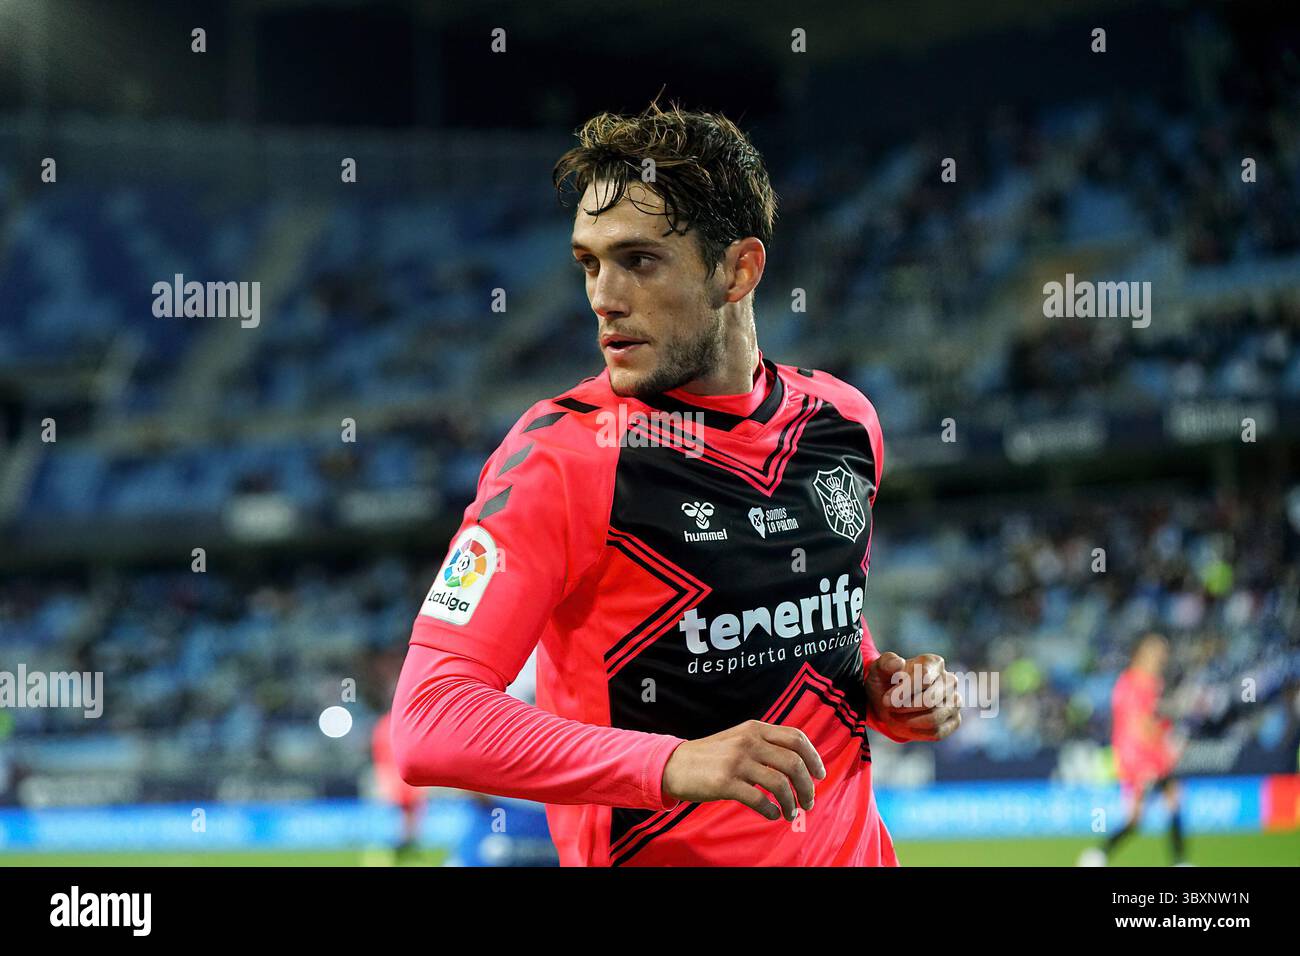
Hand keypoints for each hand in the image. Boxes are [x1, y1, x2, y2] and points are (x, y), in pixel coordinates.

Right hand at [661, 719, 825, 821]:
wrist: (675, 764)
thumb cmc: (711, 755)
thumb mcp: (738, 738)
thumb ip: (764, 743)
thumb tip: (797, 762)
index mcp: (755, 728)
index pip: (796, 737)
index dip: (813, 757)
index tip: (820, 774)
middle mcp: (748, 741)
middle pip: (793, 763)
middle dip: (807, 786)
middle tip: (809, 801)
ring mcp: (737, 761)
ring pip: (779, 783)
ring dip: (791, 802)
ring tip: (791, 813)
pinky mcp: (725, 782)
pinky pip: (759, 799)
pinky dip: (771, 810)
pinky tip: (772, 814)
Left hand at [866, 652, 961, 741]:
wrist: (890, 701)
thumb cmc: (886, 681)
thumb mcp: (879, 669)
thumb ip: (887, 663)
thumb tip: (899, 664)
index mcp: (934, 663)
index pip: (925, 678)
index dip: (904, 691)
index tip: (887, 700)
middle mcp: (950, 680)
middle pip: (929, 700)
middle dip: (904, 707)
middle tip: (889, 707)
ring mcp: (955, 701)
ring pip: (934, 718)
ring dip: (909, 720)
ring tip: (897, 715)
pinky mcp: (955, 720)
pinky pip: (938, 732)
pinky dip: (917, 731)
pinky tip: (907, 724)